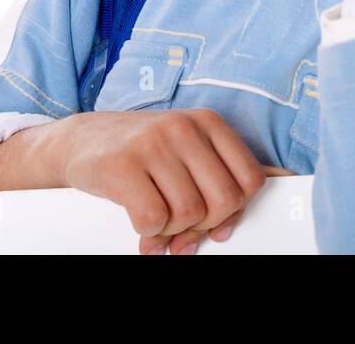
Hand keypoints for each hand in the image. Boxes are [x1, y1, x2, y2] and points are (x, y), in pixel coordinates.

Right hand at [49, 108, 271, 254]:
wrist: (79, 141)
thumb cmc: (141, 152)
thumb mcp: (187, 150)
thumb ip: (222, 173)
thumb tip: (276, 193)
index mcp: (207, 122)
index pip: (250, 179)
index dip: (236, 210)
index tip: (214, 219)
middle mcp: (183, 127)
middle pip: (223, 200)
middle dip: (204, 224)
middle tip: (182, 227)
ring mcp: (152, 144)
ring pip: (189, 213)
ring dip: (173, 230)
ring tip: (157, 222)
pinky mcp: (121, 165)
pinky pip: (154, 218)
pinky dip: (149, 232)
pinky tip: (140, 224)